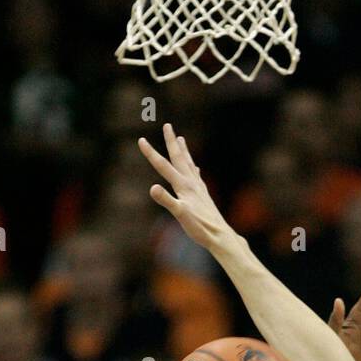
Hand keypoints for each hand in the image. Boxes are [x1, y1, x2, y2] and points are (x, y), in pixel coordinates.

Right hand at [138, 124, 230, 251]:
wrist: (219, 235)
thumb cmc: (199, 227)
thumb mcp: (180, 215)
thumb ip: (166, 200)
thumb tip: (152, 188)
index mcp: (183, 185)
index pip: (162, 166)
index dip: (150, 153)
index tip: (141, 139)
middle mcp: (191, 182)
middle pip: (178, 157)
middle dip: (171, 142)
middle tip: (167, 125)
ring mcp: (198, 187)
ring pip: (188, 163)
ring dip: (183, 150)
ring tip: (181, 138)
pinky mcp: (203, 194)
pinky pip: (196, 175)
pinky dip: (193, 167)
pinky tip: (194, 167)